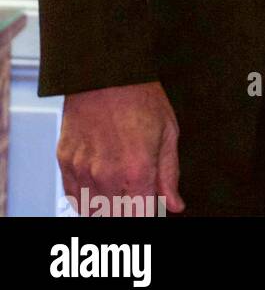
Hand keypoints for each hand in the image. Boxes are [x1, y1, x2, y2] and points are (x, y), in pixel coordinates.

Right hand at [58, 81, 183, 214]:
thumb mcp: (168, 132)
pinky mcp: (65, 163)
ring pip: (93, 211)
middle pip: (117, 217)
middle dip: (131, 210)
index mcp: (137, 171)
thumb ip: (170, 174)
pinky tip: (101, 184)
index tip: (153, 206)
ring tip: (120, 186)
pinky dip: (87, 198)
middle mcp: (107, 177)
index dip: (150, 213)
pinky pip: (74, 197)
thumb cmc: (141, 97)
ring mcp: (82, 171)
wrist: (106, 72)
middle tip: (139, 192)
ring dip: (108, 206)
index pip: (142, 217)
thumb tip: (174, 205)